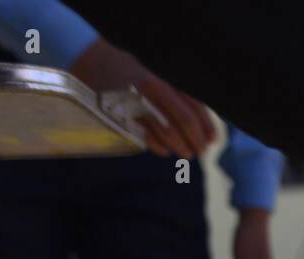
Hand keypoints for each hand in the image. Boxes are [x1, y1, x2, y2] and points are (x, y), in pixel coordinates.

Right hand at [68, 38, 215, 158]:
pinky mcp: (121, 114)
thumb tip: (204, 124)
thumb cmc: (132, 68)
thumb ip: (179, 92)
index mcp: (165, 76)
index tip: (212, 141)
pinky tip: (165, 150)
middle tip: (201, 151)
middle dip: (196, 140)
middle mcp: (152, 87)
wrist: (92, 60)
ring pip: (167, 131)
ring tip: (186, 153)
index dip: (206, 126)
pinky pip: (146, 136)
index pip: (194, 105)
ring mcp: (136, 101)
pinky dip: (159, 146)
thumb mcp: (158, 72)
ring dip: (180, 146)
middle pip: (184, 120)